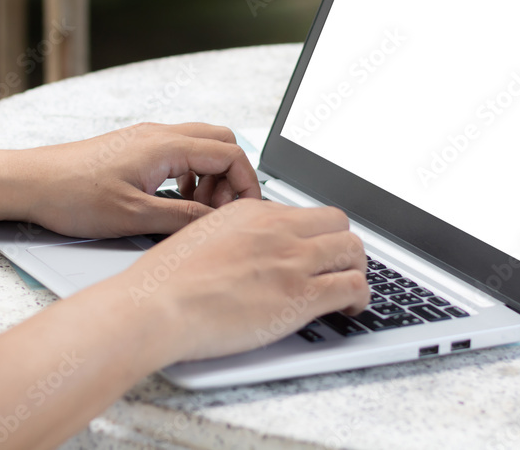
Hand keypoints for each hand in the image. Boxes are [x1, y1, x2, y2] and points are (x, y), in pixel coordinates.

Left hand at [9, 122, 260, 238]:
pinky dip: (190, 175)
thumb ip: (182, 219)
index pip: (230, 153)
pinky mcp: (134, 148)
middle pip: (221, 141)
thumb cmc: (72, 195)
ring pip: (200, 146)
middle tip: (222, 210)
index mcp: (166, 146)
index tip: (245, 211)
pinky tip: (174, 201)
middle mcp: (159, 135)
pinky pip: (179, 153)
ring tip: (197, 210)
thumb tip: (217, 222)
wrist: (30, 183)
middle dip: (232, 176)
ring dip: (210, 176)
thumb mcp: (134, 216)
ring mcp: (146, 139)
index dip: (247, 183)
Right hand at [115, 199, 368, 363]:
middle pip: (339, 225)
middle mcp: (278, 229)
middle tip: (337, 267)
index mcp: (252, 212)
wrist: (159, 304)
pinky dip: (361, 297)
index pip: (306, 213)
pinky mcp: (301, 295)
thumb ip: (233, 237)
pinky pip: (354, 287)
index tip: (315, 250)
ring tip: (350, 288)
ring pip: (354, 252)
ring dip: (357, 270)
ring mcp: (293, 260)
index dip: (316, 235)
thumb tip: (247, 250)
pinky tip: (351, 308)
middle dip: (343, 248)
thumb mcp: (201, 237)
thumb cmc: (167, 281)